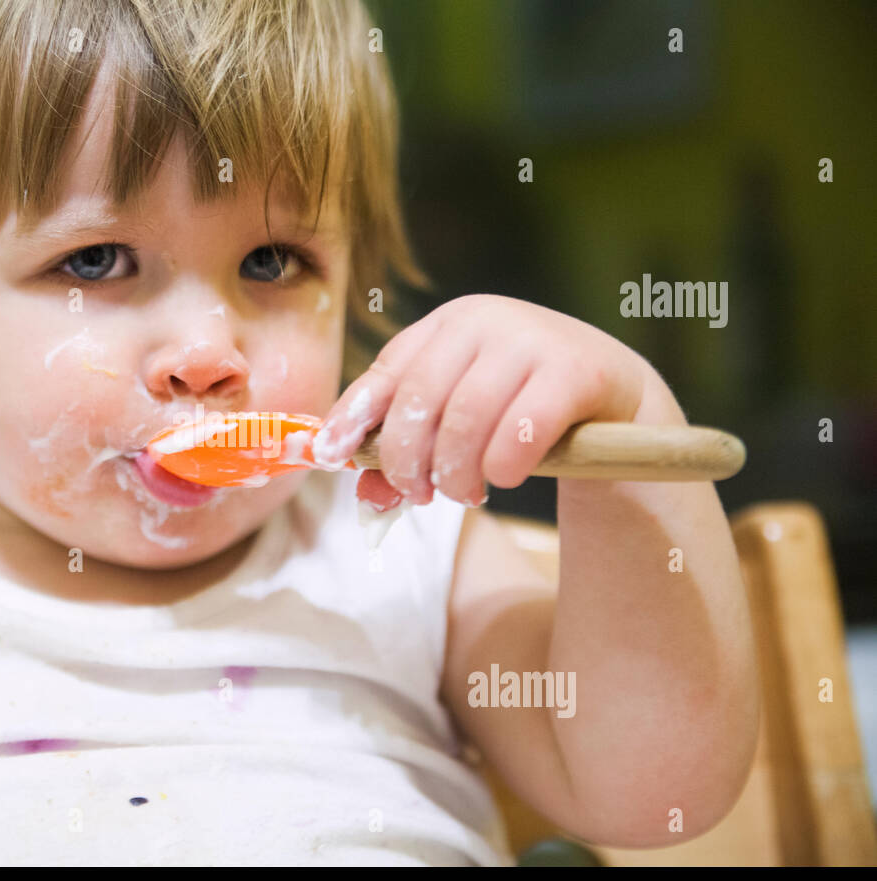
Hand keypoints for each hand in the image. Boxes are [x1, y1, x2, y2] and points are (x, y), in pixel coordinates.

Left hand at [311, 294, 657, 508]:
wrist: (614, 395)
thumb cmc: (520, 408)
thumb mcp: (459, 420)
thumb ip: (411, 453)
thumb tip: (366, 495)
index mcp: (447, 326)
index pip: (386, 371)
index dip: (353, 415)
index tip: (331, 456)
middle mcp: (484, 321)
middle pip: (419, 400)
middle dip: (408, 460)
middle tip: (419, 494)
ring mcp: (531, 340)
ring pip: (465, 419)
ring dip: (455, 472)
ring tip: (464, 494)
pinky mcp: (574, 371)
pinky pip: (520, 431)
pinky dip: (503, 466)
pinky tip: (504, 478)